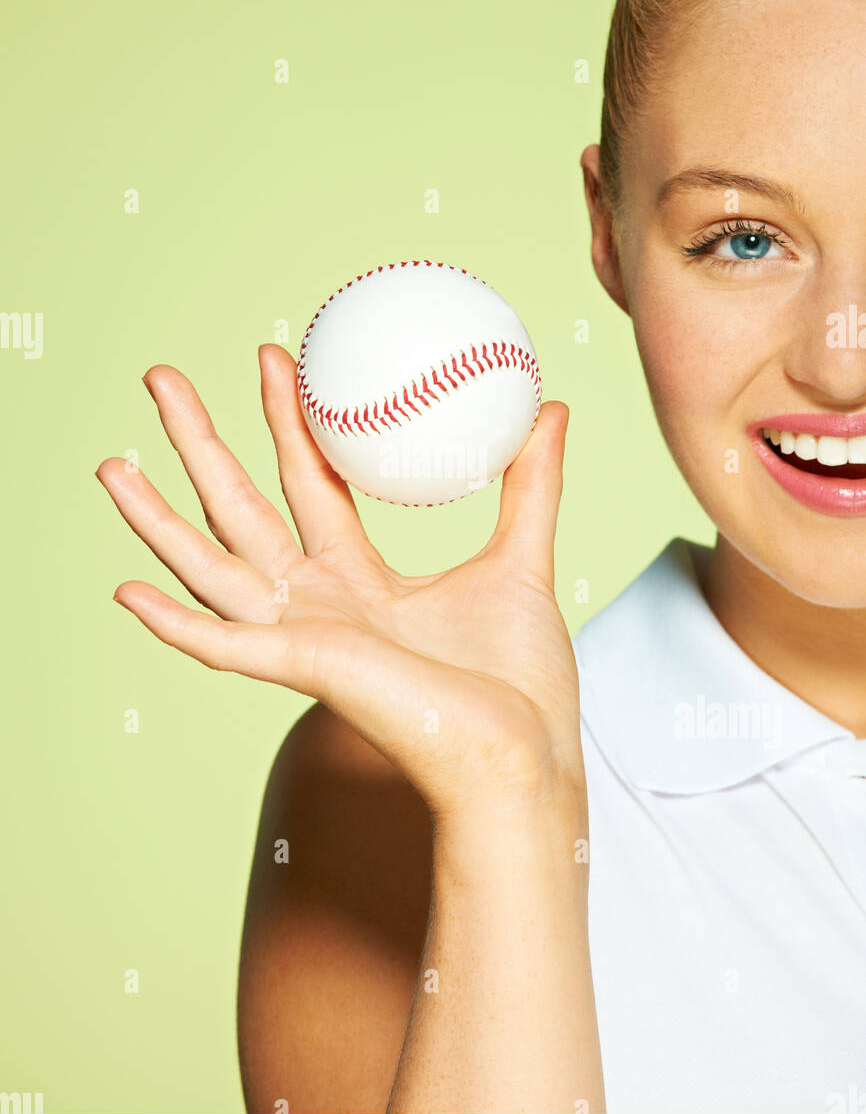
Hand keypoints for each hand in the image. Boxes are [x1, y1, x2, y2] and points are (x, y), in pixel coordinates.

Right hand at [97, 346, 583, 819]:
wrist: (523, 756)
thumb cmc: (518, 684)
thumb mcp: (523, 559)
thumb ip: (531, 485)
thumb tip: (548, 407)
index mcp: (359, 581)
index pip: (308, 484)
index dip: (287, 421)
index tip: (274, 357)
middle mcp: (317, 606)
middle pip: (241, 508)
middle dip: (198, 442)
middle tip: (162, 378)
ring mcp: (302, 638)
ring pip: (211, 566)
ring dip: (156, 520)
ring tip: (110, 464)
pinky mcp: (303, 670)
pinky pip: (225, 644)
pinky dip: (174, 623)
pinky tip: (129, 590)